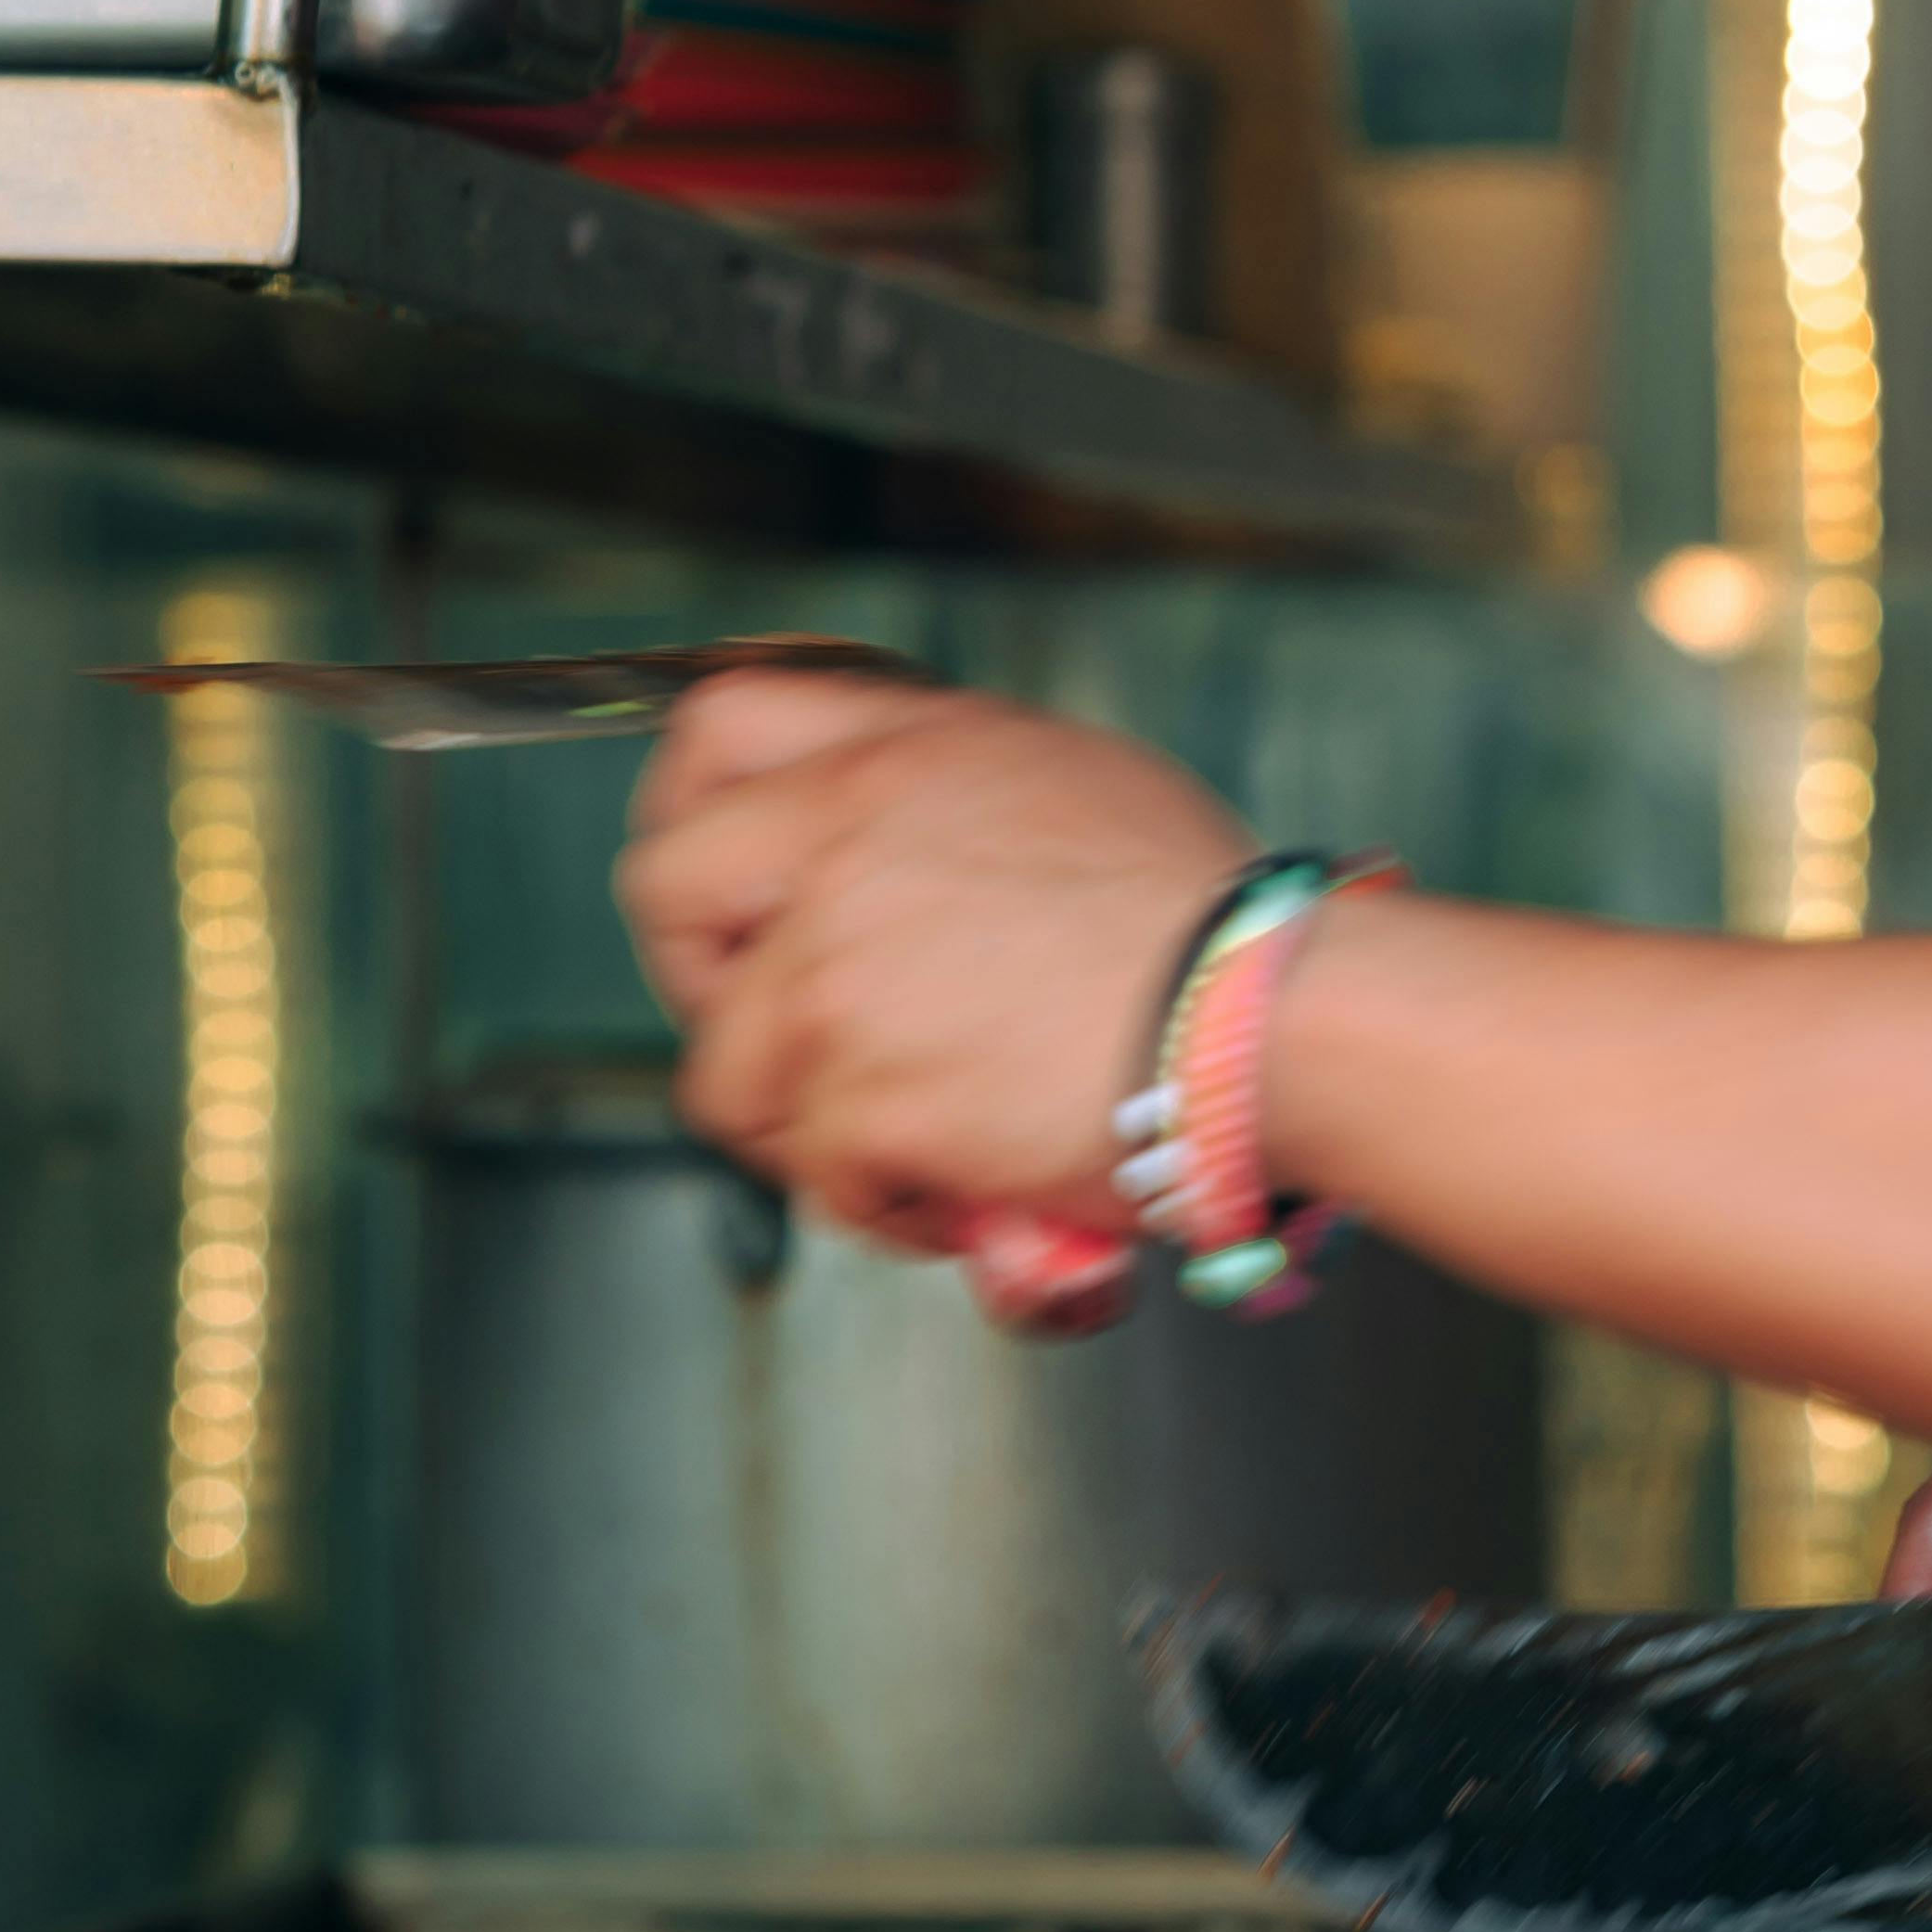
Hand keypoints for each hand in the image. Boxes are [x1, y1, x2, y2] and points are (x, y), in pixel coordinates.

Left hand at [615, 667, 1248, 1311]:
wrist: (1266, 1018)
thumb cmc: (1213, 925)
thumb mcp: (1070, 786)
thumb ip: (947, 806)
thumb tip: (899, 866)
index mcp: (897, 759)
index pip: (714, 731)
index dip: (693, 806)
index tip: (720, 873)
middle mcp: (843, 850)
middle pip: (665, 895)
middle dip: (710, 981)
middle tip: (785, 1031)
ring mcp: (834, 977)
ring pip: (728, 1072)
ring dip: (806, 1118)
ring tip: (909, 1134)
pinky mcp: (859, 1098)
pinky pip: (818, 1174)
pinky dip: (884, 1200)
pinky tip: (965, 1187)